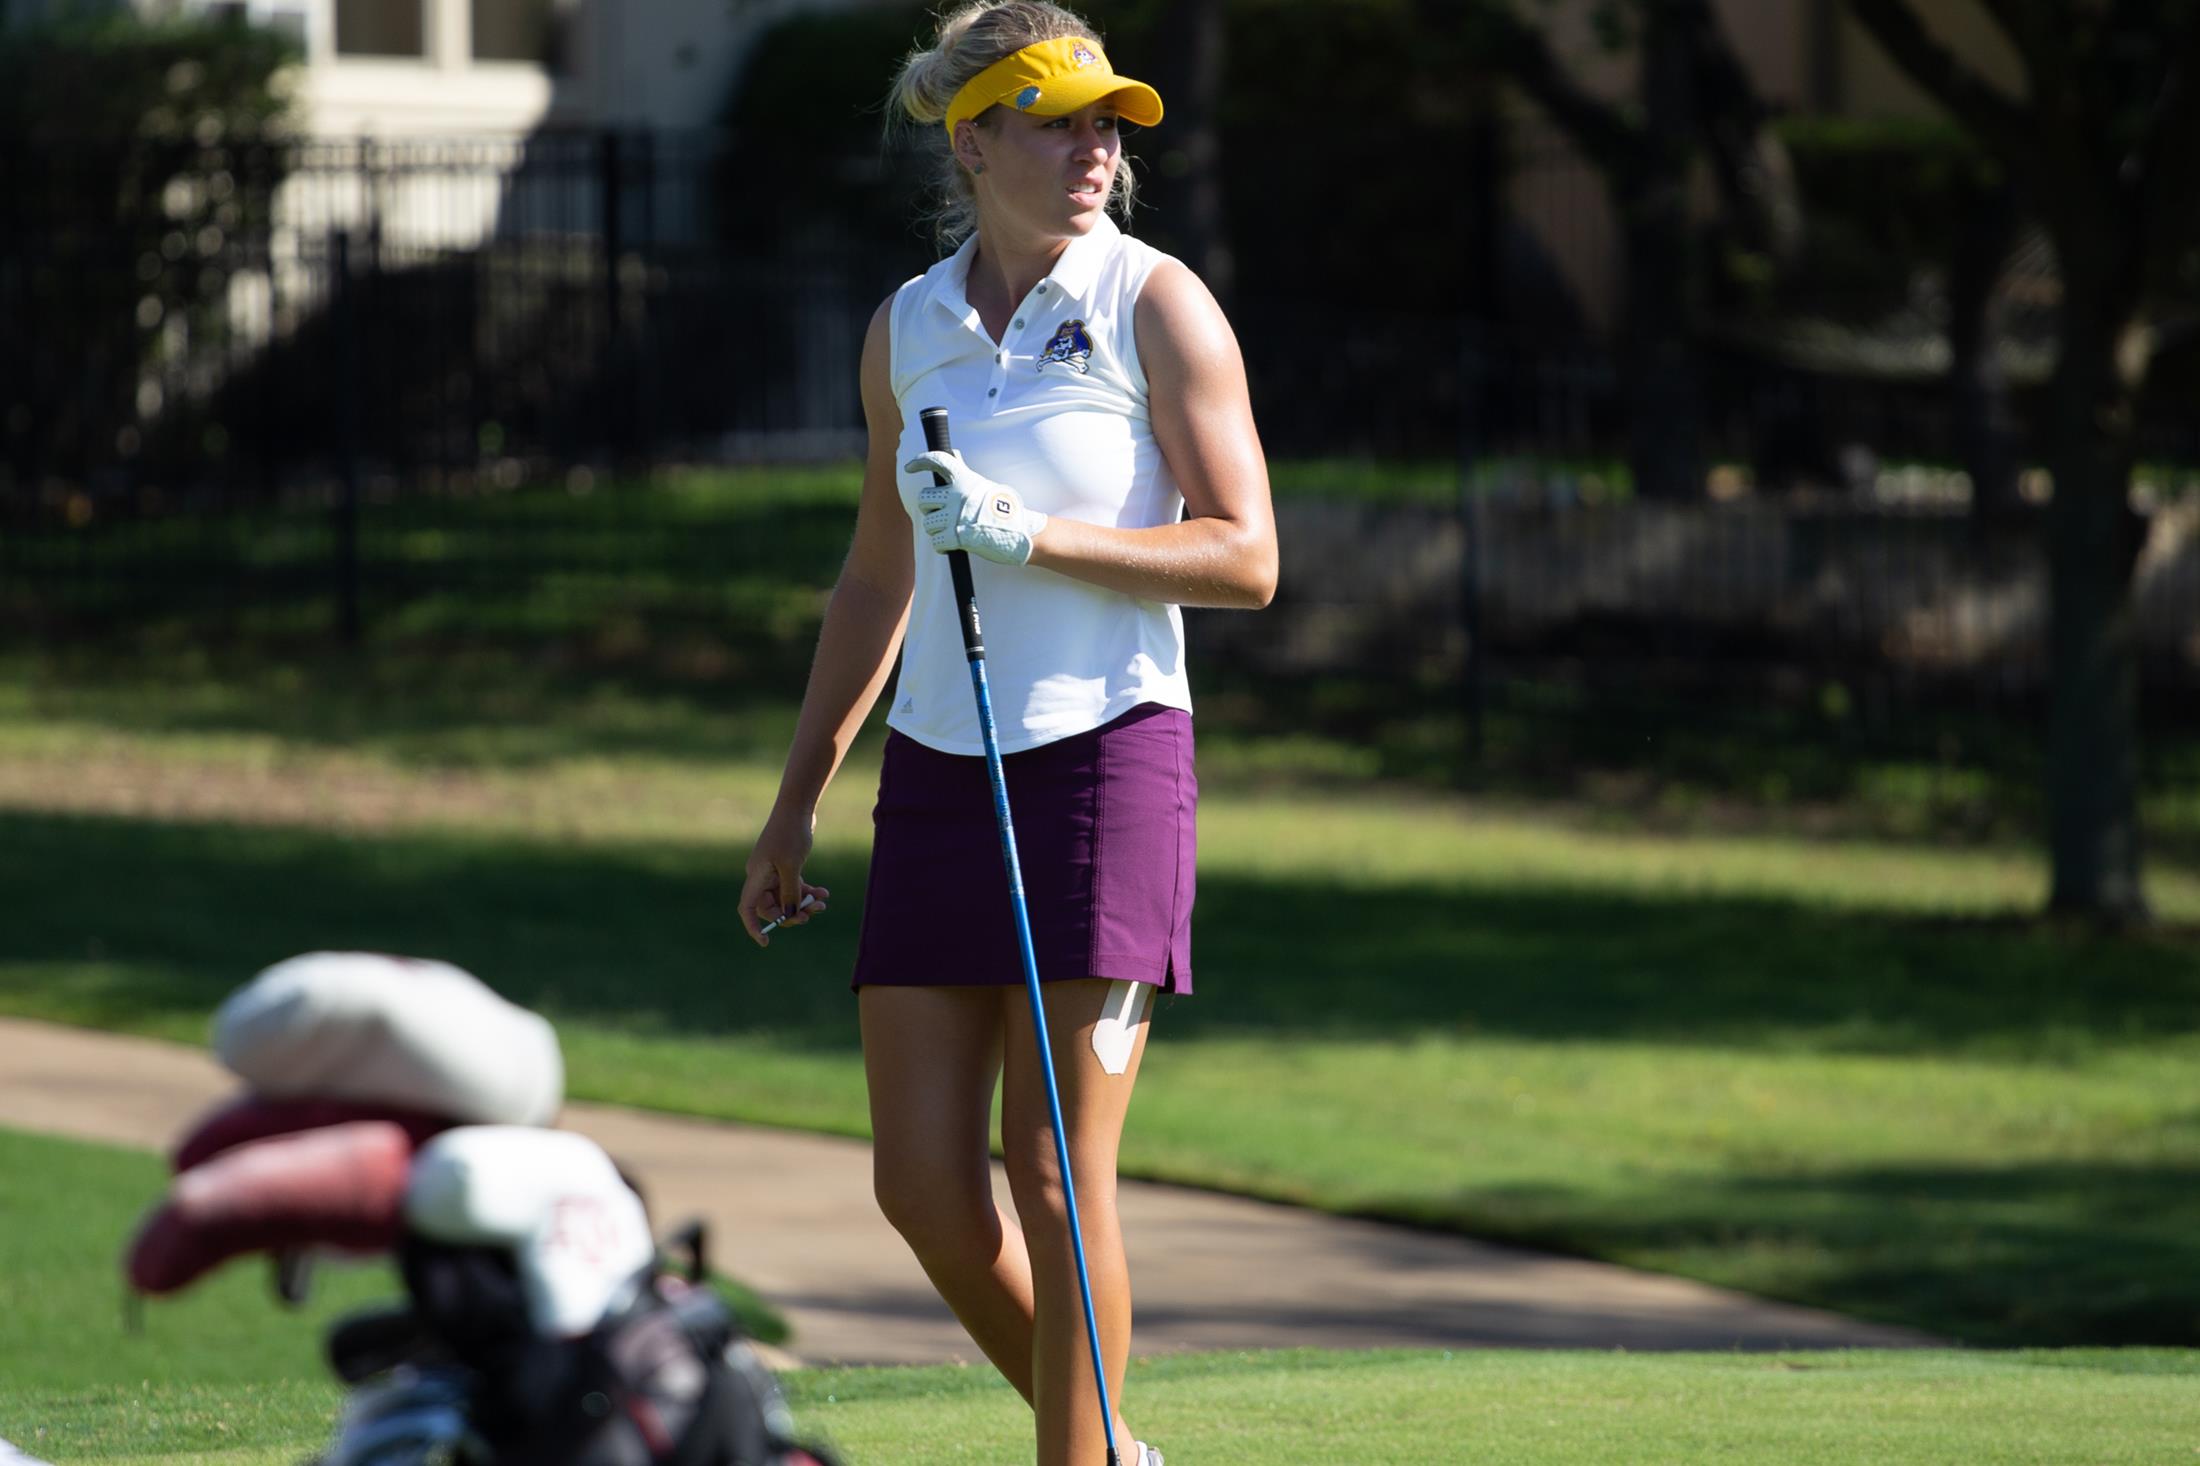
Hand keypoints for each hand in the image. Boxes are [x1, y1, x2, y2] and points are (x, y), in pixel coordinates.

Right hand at [739, 811, 830, 948]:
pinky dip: (808, 891)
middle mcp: (761, 877)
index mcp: (756, 877)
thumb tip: (790, 915)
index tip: (766, 942)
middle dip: (791, 913)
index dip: (753, 927)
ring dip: (804, 903)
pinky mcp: (786, 867)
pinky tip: (824, 893)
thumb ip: (790, 893)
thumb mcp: (792, 866)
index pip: (747, 908)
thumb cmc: (790, 834)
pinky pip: (795, 887)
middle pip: (771, 907)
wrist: (797, 807)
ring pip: (786, 898)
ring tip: (822, 903)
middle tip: (811, 915)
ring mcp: (773, 872)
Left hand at [901, 449, 1048, 565]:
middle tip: (942, 515)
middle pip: (923, 498)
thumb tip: (954, 455)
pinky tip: (952, 546)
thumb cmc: (1005, 511)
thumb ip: (965, 473)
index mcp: (965, 479)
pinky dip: (942, 547)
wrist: (1022, 533)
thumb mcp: (985, 485)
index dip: (920, 461)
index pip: (938, 461)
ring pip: (928, 523)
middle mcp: (957, 495)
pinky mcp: (957, 537)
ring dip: (936, 530)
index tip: (909, 467)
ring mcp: (956, 516)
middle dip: (929, 509)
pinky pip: (936, 542)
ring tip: (952, 532)